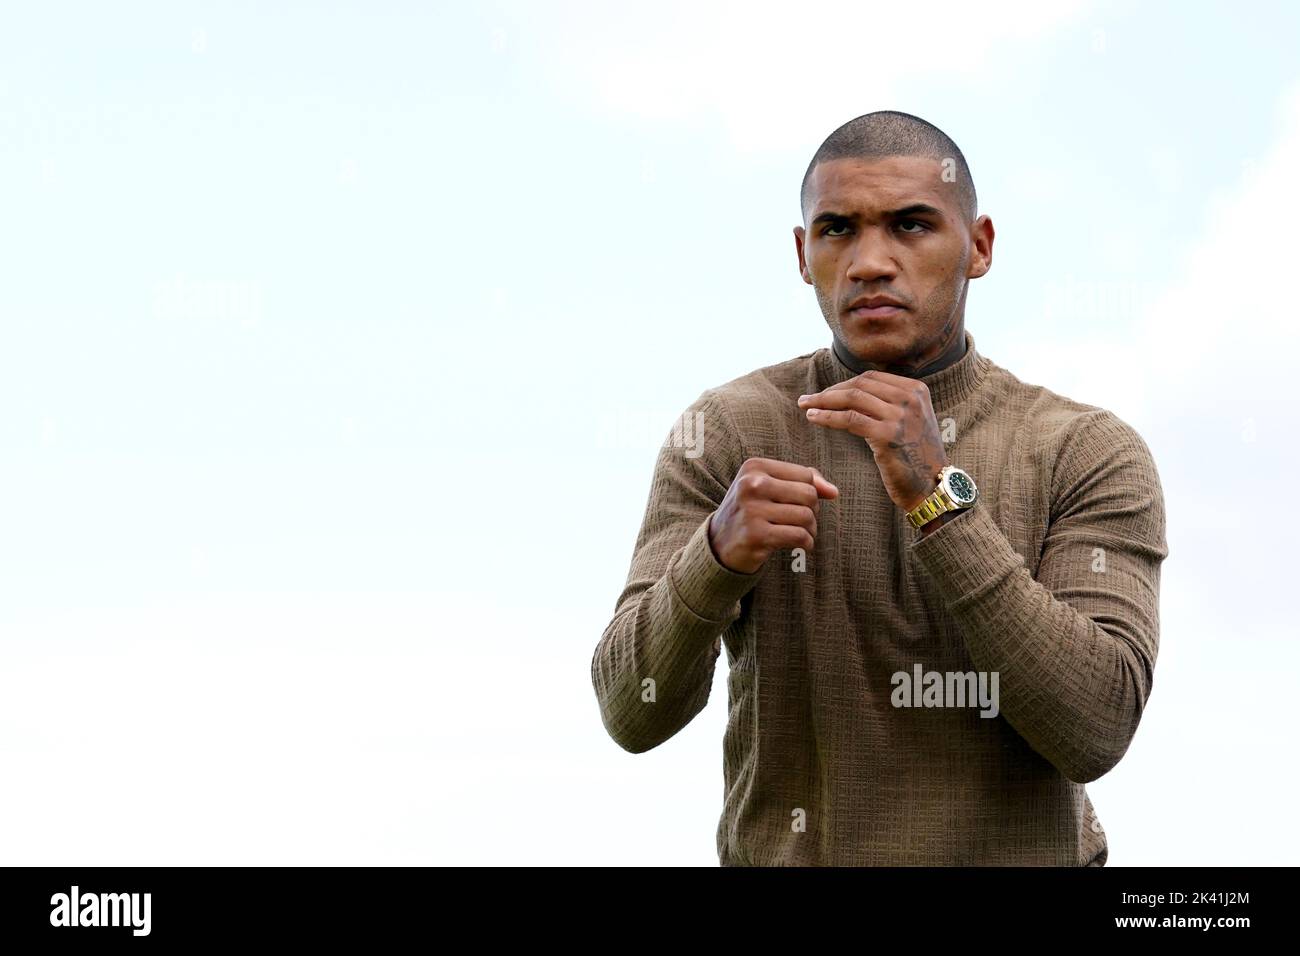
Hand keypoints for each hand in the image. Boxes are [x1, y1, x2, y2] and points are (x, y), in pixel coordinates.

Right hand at [707, 458, 838, 573]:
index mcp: (754, 467)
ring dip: (811, 529)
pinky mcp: (756, 535)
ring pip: (806, 516)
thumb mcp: (769, 487)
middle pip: (808, 494)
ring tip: (802, 534)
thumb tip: (833, 492)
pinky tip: (800, 545)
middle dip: (813, 511)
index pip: (805, 475)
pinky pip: (799, 536)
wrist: (719, 543)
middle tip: (803, 522)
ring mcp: (752, 510)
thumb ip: (802, 481)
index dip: (812, 492)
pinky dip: (806, 543)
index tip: (800, 505)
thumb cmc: (751, 511)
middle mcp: (751, 485)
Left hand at [797, 371, 946, 512]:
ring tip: (805, 406)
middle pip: (859, 385)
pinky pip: (849, 419)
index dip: (843, 383)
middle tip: (807, 399)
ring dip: (823, 401)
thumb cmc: (916, 457)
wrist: (932, 486)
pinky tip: (814, 418)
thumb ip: (891, 404)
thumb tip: (853, 393)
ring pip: (852, 398)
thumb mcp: (912, 421)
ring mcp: (900, 416)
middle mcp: (910, 398)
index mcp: (916, 390)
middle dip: (829, 391)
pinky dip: (828, 417)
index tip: (825, 393)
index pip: (871, 378)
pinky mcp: (887, 435)